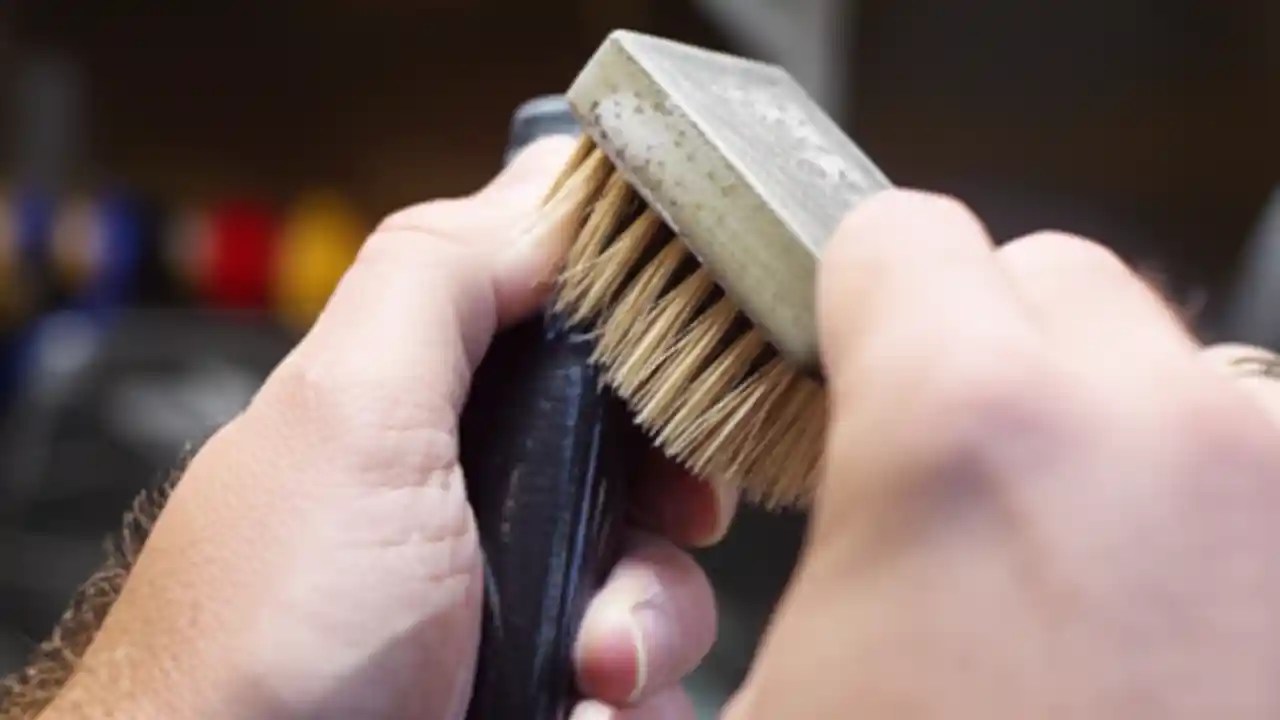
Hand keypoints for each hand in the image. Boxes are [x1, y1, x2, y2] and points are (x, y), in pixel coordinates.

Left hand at [41, 138, 734, 719]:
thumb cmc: (261, 642)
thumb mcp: (350, 421)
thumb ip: (441, 280)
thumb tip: (545, 179)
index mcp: (430, 416)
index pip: (578, 341)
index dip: (650, 359)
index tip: (691, 392)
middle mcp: (472, 509)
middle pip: (640, 470)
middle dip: (661, 519)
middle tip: (632, 557)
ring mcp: (507, 612)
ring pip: (658, 588)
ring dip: (649, 631)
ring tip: (588, 675)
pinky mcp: (538, 695)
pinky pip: (643, 685)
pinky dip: (633, 703)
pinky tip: (582, 714)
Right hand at [727, 190, 1279, 717]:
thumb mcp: (771, 683)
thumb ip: (772, 535)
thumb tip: (768, 509)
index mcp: (965, 432)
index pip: (897, 234)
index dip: (853, 300)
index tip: (848, 358)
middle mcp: (1156, 432)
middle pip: (1049, 278)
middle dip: (986, 354)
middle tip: (951, 487)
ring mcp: (1276, 491)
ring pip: (1163, 363)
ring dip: (1098, 427)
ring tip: (1055, 567)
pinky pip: (1244, 456)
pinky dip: (1192, 499)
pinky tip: (1146, 612)